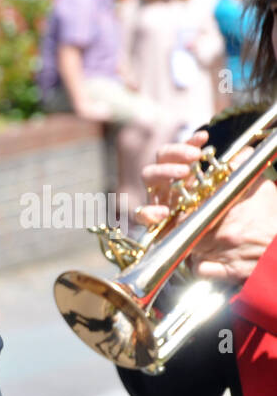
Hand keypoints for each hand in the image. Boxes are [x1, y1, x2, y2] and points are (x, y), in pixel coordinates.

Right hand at [138, 131, 276, 283]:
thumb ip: (246, 170)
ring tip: (181, 176)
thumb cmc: (253, 222)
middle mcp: (176, 191)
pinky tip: (162, 212)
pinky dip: (148, 212)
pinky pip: (143, 218)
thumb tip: (246, 151)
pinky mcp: (159, 228)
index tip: (203, 139)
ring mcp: (166, 207)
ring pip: (149, 183)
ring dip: (161, 174)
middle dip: (172, 156)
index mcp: (194, 179)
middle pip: (161, 163)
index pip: (183, 155)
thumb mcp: (252, 191)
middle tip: (190, 162)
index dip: (188, 143)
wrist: (251, 256)